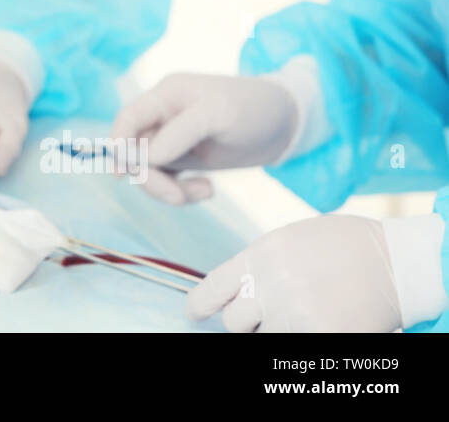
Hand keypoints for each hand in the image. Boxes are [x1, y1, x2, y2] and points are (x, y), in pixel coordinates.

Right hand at [111, 72, 297, 203]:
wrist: (286, 124)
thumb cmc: (253, 109)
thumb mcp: (218, 114)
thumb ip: (180, 133)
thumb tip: (146, 157)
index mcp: (165, 96)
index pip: (127, 119)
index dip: (118, 145)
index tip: (124, 174)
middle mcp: (163, 116)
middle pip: (135, 152)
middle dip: (152, 178)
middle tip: (178, 197)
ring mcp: (173, 139)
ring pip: (150, 171)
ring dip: (170, 188)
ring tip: (205, 192)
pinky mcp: (185, 158)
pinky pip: (169, 180)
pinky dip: (183, 192)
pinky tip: (207, 191)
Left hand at [188, 216, 399, 331]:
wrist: (393, 260)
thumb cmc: (342, 246)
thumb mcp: (287, 242)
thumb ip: (257, 266)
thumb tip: (234, 291)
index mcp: (259, 257)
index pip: (211, 289)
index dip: (200, 305)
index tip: (195, 313)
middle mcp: (270, 285)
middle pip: (234, 322)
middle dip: (246, 322)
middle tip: (268, 314)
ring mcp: (294, 313)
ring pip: (265, 338)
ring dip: (277, 330)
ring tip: (303, 311)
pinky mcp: (319, 334)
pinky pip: (294, 347)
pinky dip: (305, 337)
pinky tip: (324, 320)